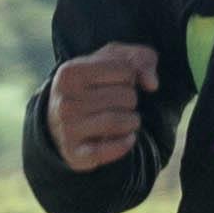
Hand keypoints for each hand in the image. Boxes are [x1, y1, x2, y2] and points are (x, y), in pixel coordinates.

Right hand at [44, 40, 168, 167]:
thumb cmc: (94, 83)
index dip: (129, 76)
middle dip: (131, 100)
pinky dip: (125, 144)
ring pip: (121, 122)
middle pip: (127, 97)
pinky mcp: (75, 153)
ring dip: (132, 121)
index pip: (125, 70)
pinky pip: (111, 150)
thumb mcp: (114, 60)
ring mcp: (67, 129)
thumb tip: (152, 84)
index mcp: (70, 72)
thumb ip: (141, 58)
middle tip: (120, 104)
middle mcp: (65, 101)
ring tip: (126, 120)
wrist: (61, 119)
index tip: (116, 82)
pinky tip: (127, 139)